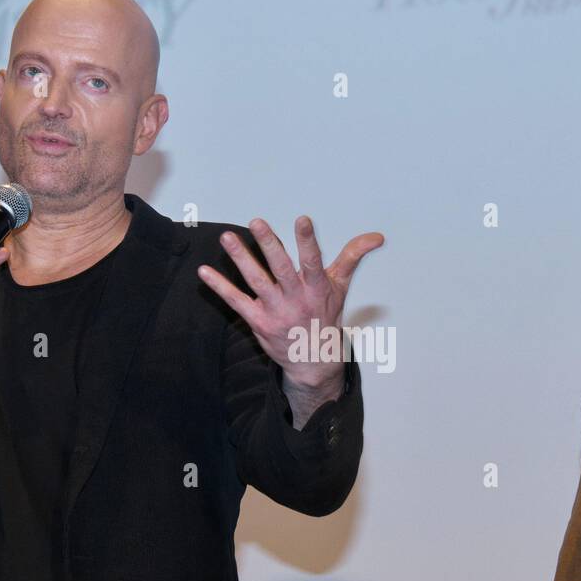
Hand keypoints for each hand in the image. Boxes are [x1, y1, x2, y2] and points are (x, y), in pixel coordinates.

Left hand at [197, 216, 383, 389]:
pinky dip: (219, 287)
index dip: (308, 241)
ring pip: (256, 281)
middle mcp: (296, 300)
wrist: (313, 361)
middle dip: (269, 245)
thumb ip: (352, 257)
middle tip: (257, 222)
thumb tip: (375, 237)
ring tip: (227, 238)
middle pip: (281, 269)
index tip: (303, 219)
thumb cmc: (325, 317)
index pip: (313, 262)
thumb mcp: (340, 287)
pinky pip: (236, 302)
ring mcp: (275, 311)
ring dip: (241, 259)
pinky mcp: (258, 321)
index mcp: (317, 289)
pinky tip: (205, 272)